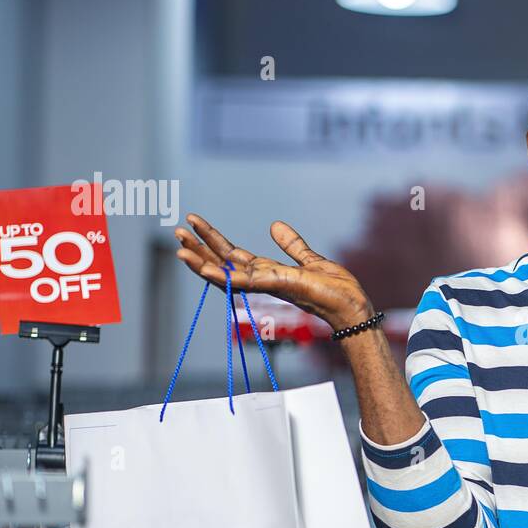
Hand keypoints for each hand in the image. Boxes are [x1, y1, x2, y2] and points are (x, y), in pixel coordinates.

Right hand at [174, 214, 372, 329]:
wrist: (351, 305)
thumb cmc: (335, 289)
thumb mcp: (309, 259)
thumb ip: (292, 245)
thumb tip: (275, 225)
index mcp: (267, 271)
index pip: (232, 255)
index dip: (212, 239)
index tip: (194, 222)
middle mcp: (261, 280)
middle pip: (222, 262)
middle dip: (199, 248)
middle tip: (176, 230)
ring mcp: (266, 285)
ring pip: (225, 274)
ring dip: (200, 263)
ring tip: (179, 249)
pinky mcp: (275, 286)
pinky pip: (242, 282)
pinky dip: (221, 276)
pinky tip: (203, 268)